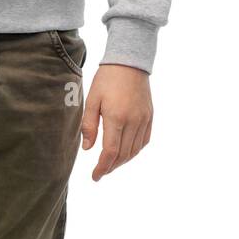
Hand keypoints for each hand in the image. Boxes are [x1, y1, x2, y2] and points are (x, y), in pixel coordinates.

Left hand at [81, 65, 153, 181]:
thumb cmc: (106, 80)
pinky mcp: (150, 116)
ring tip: (110, 165)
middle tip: (100, 172)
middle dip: (111, 167)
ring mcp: (144, 119)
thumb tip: (88, 149)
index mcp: (116, 117)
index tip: (95, 177)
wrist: (129, 62)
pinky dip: (134, 151)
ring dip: (122, 161)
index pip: (110, 152)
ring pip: (135, 150)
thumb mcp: (92, 100)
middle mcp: (133, 121)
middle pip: (123, 155)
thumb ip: (89, 126)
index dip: (102, 167)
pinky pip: (144, 140)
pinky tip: (125, 153)